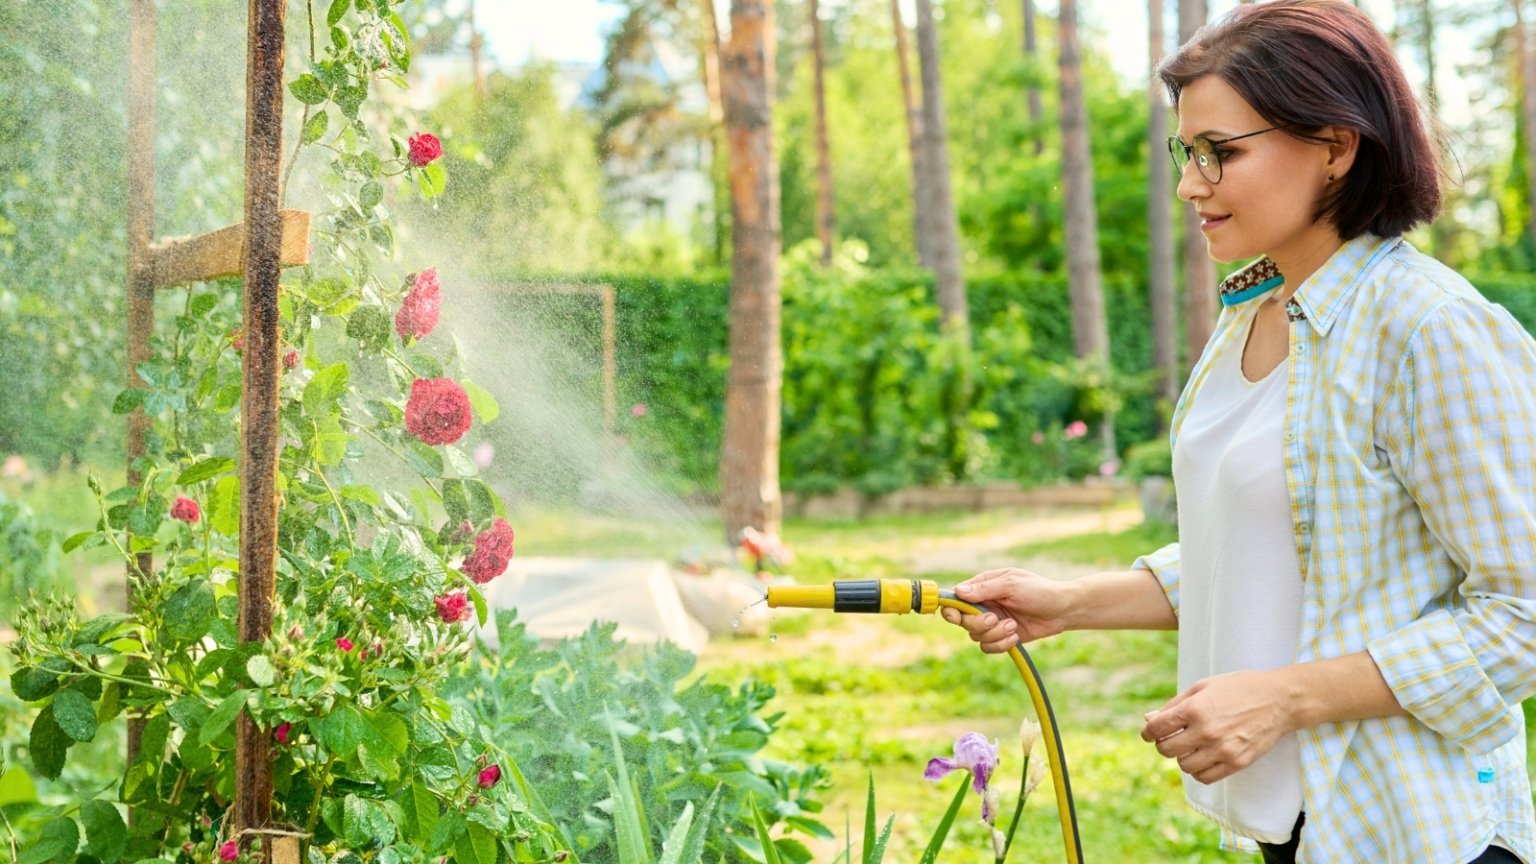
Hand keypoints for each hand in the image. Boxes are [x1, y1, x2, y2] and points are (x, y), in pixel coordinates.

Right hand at [938, 568, 1071, 652]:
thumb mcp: (1011, 585)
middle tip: (996, 619)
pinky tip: (1016, 636)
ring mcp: (992, 622)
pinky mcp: (1001, 637)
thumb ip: (984, 589)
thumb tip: (958, 591)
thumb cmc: (1039, 590)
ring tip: (1013, 626)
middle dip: (979, 623)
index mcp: (982, 587)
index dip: (951, 608)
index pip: (955, 599)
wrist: (1063, 610)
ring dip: (995, 634)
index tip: (955, 616)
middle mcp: (983, 605)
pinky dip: (1001, 644)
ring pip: (976, 636)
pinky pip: (988, 647)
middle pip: (963, 621)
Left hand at [1140, 670, 1297, 784]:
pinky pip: (1205, 777)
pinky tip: (1203, 758)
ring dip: (1182, 757)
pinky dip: (1198, 770)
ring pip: (1184, 766)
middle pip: (1167, 750)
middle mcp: (1206, 731)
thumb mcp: (1203, 686)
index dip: (1148, 732)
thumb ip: (1174, 704)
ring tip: (1191, 746)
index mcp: (1195, 709)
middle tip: (1171, 738)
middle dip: (1164, 744)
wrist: (1279, 700)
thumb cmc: (1238, 688)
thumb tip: (1149, 720)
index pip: (1156, 729)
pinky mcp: (1237, 763)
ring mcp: (1222, 750)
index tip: (1149, 733)